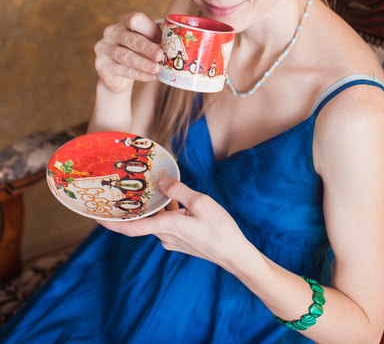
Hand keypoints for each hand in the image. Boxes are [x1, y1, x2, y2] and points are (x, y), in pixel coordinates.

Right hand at [94, 12, 163, 92]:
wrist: (117, 75)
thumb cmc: (136, 53)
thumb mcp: (146, 42)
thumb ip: (157, 39)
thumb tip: (179, 40)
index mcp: (124, 22)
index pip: (134, 19)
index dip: (148, 28)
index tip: (161, 38)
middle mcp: (111, 32)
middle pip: (131, 39)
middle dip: (147, 48)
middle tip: (160, 56)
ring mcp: (104, 48)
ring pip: (125, 56)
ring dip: (143, 63)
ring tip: (156, 69)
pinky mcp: (101, 66)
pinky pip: (121, 70)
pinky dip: (138, 74)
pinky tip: (150, 77)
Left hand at [98, 177, 249, 268]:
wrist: (234, 254)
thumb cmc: (219, 229)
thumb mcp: (200, 202)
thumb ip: (178, 191)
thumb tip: (161, 182)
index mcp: (166, 227)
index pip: (131, 227)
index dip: (112, 223)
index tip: (95, 217)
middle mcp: (165, 236)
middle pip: (143, 220)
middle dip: (133, 207)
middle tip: (123, 190)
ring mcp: (173, 240)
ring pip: (156, 220)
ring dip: (153, 207)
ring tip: (149, 188)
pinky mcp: (181, 241)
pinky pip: (166, 224)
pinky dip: (165, 212)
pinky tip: (172, 198)